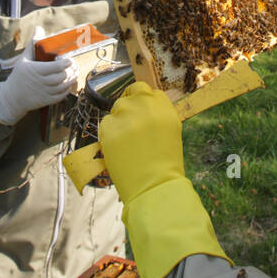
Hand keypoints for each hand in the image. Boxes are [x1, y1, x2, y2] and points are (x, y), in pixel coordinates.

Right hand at [0, 28, 78, 124]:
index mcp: (35, 70)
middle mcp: (40, 82)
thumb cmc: (18, 75)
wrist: (12, 97)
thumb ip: (32, 45)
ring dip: (71, 79)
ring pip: (62, 86)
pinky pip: (60, 96)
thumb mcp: (23, 59)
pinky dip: (67, 90)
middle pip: (61, 77)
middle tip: (74, 65)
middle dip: (70, 71)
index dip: (66, 63)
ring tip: (74, 73)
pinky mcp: (46, 101)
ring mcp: (44, 92)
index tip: (70, 59)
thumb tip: (38, 29)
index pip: (55, 67)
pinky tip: (69, 84)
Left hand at [97, 82, 228, 277]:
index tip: (140, 113)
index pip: (147, 91)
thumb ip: (157, 116)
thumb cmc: (166, 164)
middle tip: (131, 129)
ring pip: (116, 109)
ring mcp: (125, 114)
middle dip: (129, 109)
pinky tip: (118, 149)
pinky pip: (105, 124)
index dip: (142, 102)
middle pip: (130, 95)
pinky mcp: (109, 127)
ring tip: (126, 143)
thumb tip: (145, 110)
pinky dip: (109, 134)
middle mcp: (144, 105)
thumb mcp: (171, 132)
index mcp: (163, 107)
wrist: (154, 186)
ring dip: (119, 121)